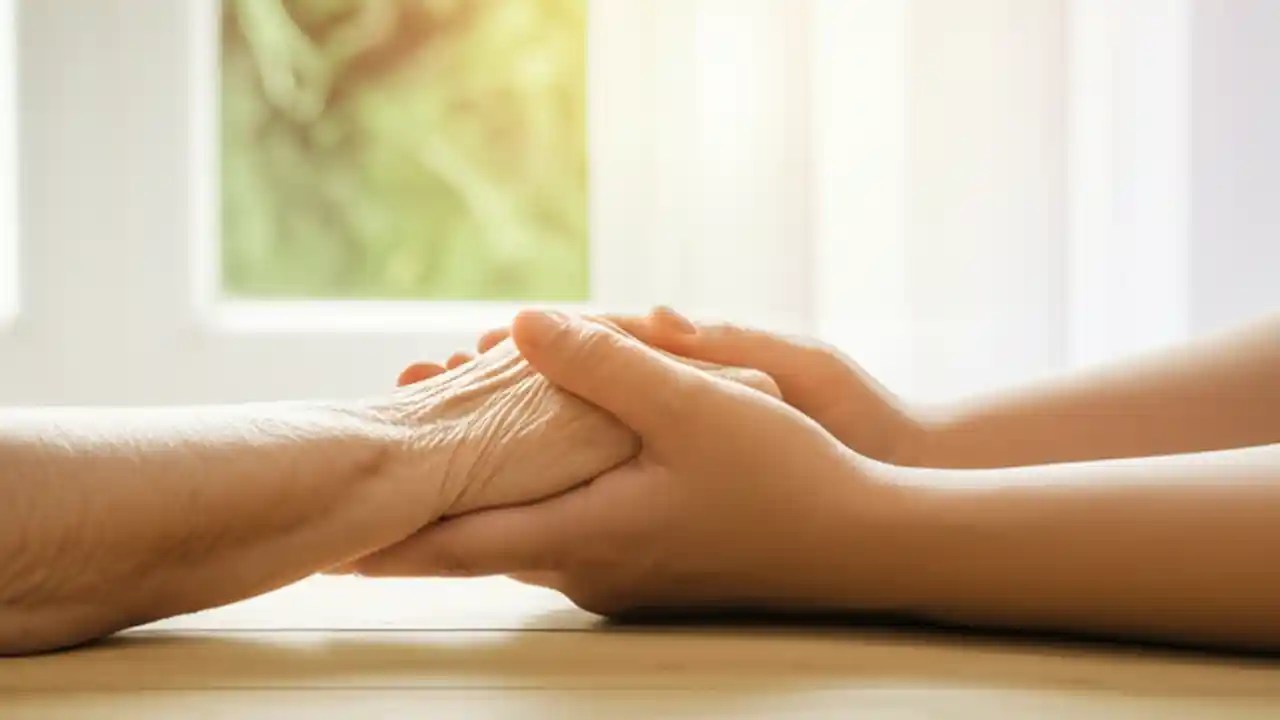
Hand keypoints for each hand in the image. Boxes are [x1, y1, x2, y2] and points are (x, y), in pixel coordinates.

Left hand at [353, 311, 912, 615]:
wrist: (862, 546)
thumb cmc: (785, 475)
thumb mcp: (694, 403)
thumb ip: (602, 364)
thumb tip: (518, 324)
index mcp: (587, 533)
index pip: (458, 546)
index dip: (386, 542)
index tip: (322, 544)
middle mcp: (592, 568)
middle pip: (481, 548)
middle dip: (419, 525)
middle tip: (356, 515)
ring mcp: (623, 579)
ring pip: (525, 540)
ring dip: (474, 514)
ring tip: (427, 490)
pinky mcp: (653, 571)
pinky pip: (568, 538)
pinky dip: (530, 511)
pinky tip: (530, 489)